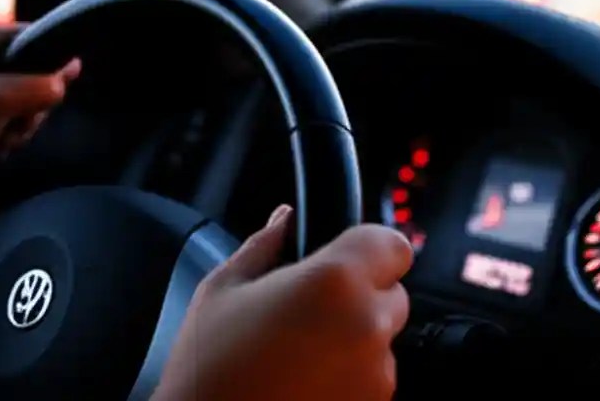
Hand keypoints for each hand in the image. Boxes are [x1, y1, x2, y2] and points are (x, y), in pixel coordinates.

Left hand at [0, 24, 80, 187]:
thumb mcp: (1, 103)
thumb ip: (42, 87)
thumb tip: (68, 75)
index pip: (27, 37)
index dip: (49, 62)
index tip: (56, 91)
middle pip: (22, 72)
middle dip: (27, 105)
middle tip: (17, 127)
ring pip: (9, 97)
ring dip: (12, 123)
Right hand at [154, 206, 412, 400]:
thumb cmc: (206, 369)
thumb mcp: (222, 290)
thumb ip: (264, 245)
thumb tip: (284, 219)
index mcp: (335, 281)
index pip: (393, 245)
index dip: (370, 249)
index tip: (346, 259)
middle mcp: (367, 325)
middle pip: (392, 295)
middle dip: (360, 298)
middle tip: (308, 313)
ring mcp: (376, 376)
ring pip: (382, 341)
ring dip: (355, 342)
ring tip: (300, 355)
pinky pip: (372, 381)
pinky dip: (350, 379)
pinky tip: (305, 382)